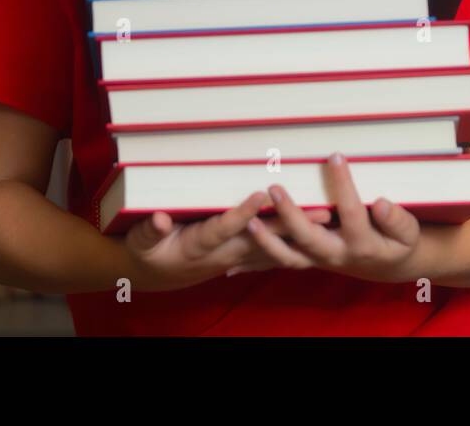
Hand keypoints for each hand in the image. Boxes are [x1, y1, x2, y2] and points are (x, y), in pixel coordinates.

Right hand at [122, 190, 332, 292]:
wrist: (159, 274)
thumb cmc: (149, 250)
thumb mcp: (141, 240)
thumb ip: (151, 229)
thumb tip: (160, 219)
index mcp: (199, 245)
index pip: (224, 228)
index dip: (243, 213)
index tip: (261, 194)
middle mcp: (224, 253)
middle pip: (262, 237)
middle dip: (291, 223)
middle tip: (318, 209)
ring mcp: (238, 256)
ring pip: (275, 244)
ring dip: (300, 232)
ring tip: (328, 216)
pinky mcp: (245, 257)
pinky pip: (275, 250)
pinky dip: (295, 242)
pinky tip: (315, 230)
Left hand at [241, 153, 422, 283]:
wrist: (388, 266)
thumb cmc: (398, 242)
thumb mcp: (408, 233)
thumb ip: (397, 220)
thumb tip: (382, 203)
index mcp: (363, 245)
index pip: (352, 213)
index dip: (344, 185)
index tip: (335, 155)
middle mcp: (336, 255)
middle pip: (310, 239)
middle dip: (290, 216)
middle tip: (274, 187)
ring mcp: (318, 260)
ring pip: (289, 257)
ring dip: (267, 241)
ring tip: (249, 221)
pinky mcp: (307, 260)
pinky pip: (280, 261)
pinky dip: (259, 256)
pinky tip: (237, 249)